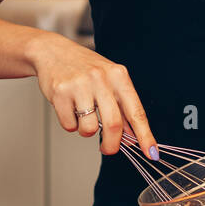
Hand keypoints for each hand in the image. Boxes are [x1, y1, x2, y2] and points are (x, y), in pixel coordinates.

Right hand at [30, 32, 157, 158]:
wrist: (53, 52)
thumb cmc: (84, 67)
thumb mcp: (109, 80)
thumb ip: (121, 106)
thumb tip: (132, 135)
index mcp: (119, 76)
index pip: (136, 112)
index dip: (145, 135)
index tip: (151, 153)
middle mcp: (101, 78)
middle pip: (113, 125)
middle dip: (112, 145)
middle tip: (108, 149)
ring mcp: (80, 85)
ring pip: (89, 128)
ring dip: (86, 131)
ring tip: (82, 115)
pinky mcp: (61, 92)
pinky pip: (69, 125)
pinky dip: (70, 124)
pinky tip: (69, 108)